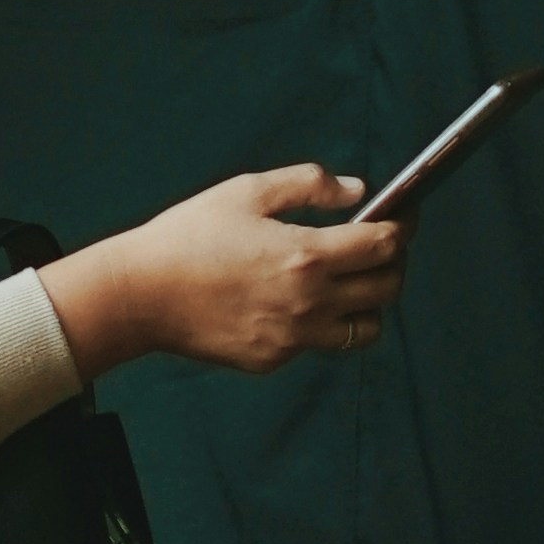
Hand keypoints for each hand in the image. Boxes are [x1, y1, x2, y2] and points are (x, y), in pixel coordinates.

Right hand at [41, 170, 405, 382]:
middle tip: (379, 246)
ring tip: (349, 281)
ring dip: (370, 301)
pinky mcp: (274, 358)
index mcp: (306, 255)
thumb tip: (357, 191)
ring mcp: (294, 337)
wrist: (141, 294)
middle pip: (387, 288)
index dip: (402, 227)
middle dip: (394, 262)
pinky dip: (322, 322)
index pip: (384, 245)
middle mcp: (309, 303)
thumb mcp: (248, 191)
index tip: (403, 216)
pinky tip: (296, 299)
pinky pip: (319, 343)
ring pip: (366, 327)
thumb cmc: (189, 235)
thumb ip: (309, 184)